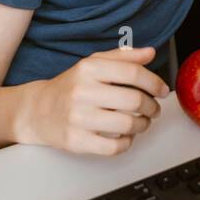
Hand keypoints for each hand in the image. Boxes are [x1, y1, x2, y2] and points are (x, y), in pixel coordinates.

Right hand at [22, 47, 168, 154]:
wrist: (37, 110)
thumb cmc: (70, 87)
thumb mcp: (93, 64)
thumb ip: (122, 58)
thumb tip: (150, 53)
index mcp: (89, 69)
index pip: (132, 73)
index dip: (154, 82)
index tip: (162, 90)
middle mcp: (82, 91)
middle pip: (134, 100)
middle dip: (151, 107)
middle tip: (153, 109)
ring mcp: (78, 118)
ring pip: (127, 125)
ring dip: (143, 125)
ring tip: (142, 122)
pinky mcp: (76, 140)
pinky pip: (113, 147)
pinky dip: (126, 143)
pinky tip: (125, 136)